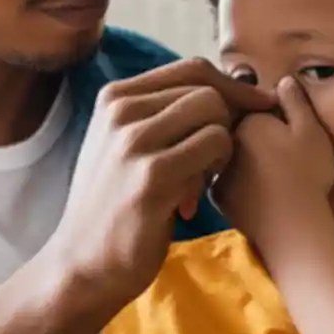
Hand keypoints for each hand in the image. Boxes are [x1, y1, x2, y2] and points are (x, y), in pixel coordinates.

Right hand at [41, 58, 275, 309]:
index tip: (252, 113)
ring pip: (216, 115)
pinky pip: (214, 147)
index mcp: (114, 97)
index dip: (232, 88)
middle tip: (208, 166)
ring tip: (196, 183)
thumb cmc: (113, 206)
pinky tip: (187, 204)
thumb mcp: (123, 145)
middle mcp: (121, 111)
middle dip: (225, 125)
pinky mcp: (152, 177)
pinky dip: (212, 174)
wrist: (82, 264)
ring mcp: (134, 142)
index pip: (191, 68)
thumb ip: (162, 114)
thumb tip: (235, 88)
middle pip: (209, 91)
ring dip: (220, 151)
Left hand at [213, 75, 333, 250]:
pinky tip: (260, 190)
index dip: (270, 114)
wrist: (293, 228)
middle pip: (235, 128)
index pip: (249, 105)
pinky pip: (226, 179)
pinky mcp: (217, 196)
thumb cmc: (308, 176)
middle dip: (252, 134)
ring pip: (228, 153)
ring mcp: (216, 169)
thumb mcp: (311, 131)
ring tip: (274, 172)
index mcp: (245, 120)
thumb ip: (295, 101)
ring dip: (243, 157)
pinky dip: (239, 181)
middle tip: (283, 152)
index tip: (287, 129)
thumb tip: (283, 81)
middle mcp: (223, 141)